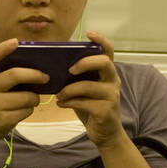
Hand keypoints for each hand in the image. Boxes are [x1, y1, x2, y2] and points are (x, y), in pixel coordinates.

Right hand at [0, 38, 43, 150]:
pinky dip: (29, 110)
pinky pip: (26, 111)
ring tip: (32, 99)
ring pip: (26, 96)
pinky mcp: (2, 120)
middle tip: (45, 77)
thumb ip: (0, 78)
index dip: (2, 49)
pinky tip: (23, 110)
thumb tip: (31, 69)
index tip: (16, 42)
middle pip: (15, 75)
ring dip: (35, 98)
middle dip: (35, 75)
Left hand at [56, 30, 125, 149]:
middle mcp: (113, 81)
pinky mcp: (106, 110)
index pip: (109, 51)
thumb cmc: (92, 107)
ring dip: (69, 89)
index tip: (88, 33)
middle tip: (69, 70)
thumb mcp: (85, 89)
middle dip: (84, 63)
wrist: (105, 134)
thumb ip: (77, 77)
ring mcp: (111, 96)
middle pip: (104, 62)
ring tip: (58, 94)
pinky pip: (84, 102)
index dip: (101, 40)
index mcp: (108, 72)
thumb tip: (53, 66)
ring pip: (89, 85)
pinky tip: (61, 104)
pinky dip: (69, 102)